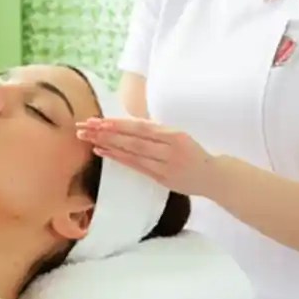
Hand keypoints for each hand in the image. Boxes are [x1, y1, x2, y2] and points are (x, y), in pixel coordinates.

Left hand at [76, 117, 219, 196]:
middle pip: (132, 138)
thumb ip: (155, 131)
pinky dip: (118, 158)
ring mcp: (165, 164)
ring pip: (132, 152)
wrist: (214, 176)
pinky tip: (102, 152)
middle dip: (106, 132)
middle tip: (84, 126)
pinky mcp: (162, 178)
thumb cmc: (192, 152)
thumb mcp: (177, 135)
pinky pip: (136, 166)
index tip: (98, 119)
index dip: (117, 123)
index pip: (140, 127)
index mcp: (173, 133)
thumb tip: (125, 123)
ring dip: (107, 144)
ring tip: (88, 137)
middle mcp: (169, 148)